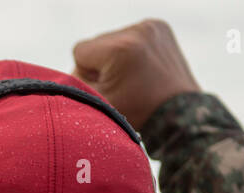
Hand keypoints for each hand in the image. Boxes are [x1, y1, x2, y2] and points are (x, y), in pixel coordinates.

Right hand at [72, 19, 200, 130]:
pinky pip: (129, 35)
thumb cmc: (135, 114)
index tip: (107, 89)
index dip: (87, 74)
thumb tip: (65, 71)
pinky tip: (140, 68)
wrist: (178, 116)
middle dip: (101, 65)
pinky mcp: (159, 27)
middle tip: (121, 86)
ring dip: (115, 58)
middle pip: (96, 43)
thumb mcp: (97, 103)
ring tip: (132, 78)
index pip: (80, 51)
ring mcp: (151, 26)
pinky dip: (130, 52)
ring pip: (112, 39)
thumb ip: (74, 84)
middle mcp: (137, 31)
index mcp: (120, 48)